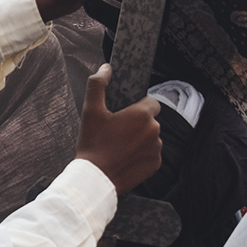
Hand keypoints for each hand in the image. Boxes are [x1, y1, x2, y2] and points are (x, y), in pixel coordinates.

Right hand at [74, 64, 162, 194]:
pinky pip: (152, 154)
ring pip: (151, 137)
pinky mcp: (155, 164)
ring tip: (120, 146)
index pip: (151, 102)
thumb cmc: (92, 144)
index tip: (123, 116)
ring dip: (141, 138)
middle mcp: (154, 130)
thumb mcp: (90, 111)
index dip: (137, 106)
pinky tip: (126, 157)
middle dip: (138, 123)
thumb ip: (97, 85)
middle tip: (117, 132)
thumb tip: (106, 68)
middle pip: (150, 120)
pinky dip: (142, 154)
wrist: (95, 179)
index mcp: (142, 114)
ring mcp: (156, 149)